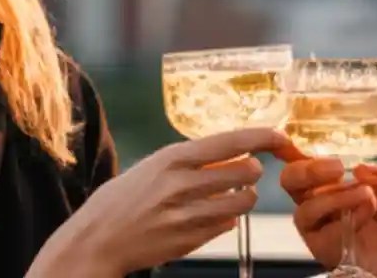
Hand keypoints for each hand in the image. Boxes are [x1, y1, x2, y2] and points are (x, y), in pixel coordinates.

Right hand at [33, 127, 291, 276]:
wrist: (97, 240)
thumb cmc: (123, 198)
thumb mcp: (152, 166)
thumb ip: (189, 161)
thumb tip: (231, 154)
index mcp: (171, 158)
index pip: (230, 141)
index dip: (260, 137)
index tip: (279, 135)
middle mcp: (181, 184)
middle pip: (244, 173)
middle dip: (252, 172)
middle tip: (248, 171)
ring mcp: (186, 215)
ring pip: (241, 203)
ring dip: (244, 198)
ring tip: (233, 195)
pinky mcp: (190, 241)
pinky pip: (227, 226)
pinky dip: (227, 219)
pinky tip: (213, 215)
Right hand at [278, 136, 376, 277]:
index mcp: (329, 172)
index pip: (298, 154)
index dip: (284, 143)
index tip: (286, 135)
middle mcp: (318, 196)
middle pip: (290, 179)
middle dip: (308, 170)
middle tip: (337, 166)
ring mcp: (321, 224)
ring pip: (305, 209)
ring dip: (335, 198)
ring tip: (366, 193)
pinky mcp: (326, 247)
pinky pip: (323, 235)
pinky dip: (346, 220)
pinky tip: (367, 212)